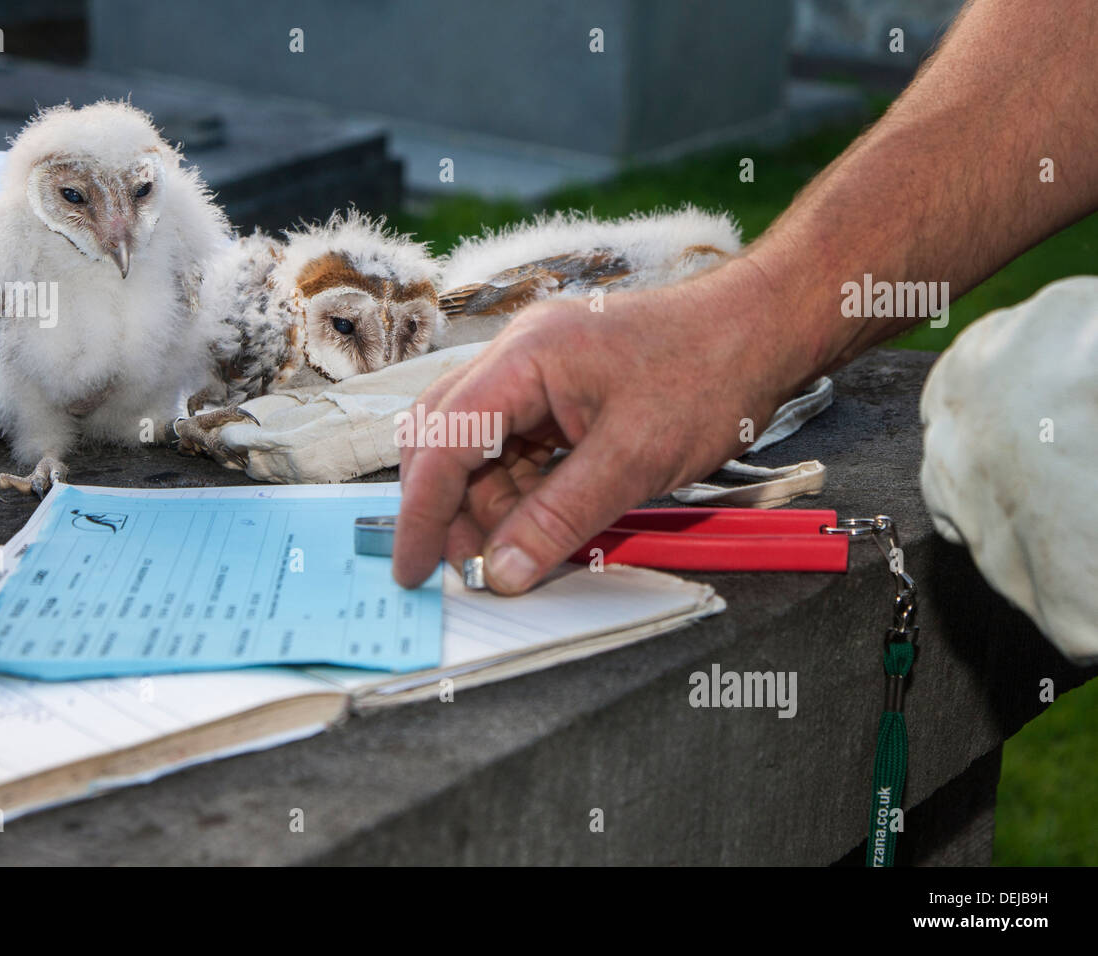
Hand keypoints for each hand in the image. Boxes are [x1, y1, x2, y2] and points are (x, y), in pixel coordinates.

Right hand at [393, 258, 814, 592]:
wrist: (762, 331)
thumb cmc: (709, 372)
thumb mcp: (632, 459)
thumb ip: (559, 519)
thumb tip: (501, 571)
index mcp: (523, 358)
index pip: (441, 441)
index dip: (421, 513)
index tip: (413, 569)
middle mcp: (517, 358)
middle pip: (445, 440)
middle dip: (449, 509)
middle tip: (464, 567)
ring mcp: (537, 372)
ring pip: (481, 450)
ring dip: (490, 506)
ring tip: (515, 553)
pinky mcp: (560, 392)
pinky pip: (518, 448)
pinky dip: (523, 492)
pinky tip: (543, 523)